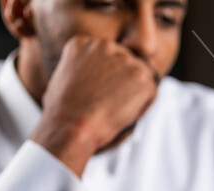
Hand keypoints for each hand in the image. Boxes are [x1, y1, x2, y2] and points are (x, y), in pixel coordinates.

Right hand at [30, 36, 158, 175]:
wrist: (72, 125)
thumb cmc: (63, 111)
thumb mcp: (64, 77)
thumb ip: (83, 68)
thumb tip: (97, 76)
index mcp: (82, 43)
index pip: (105, 56)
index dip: (104, 79)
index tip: (96, 94)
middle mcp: (105, 45)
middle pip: (124, 63)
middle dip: (121, 84)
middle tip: (108, 104)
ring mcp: (125, 59)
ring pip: (139, 77)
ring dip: (133, 95)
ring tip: (113, 109)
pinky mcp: (142, 75)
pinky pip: (151, 91)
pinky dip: (143, 106)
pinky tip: (124, 113)